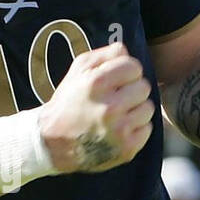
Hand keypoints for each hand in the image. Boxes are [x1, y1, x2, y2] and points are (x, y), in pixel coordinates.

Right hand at [39, 42, 154, 173]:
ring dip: (135, 109)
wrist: (52, 142)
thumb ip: (103, 55)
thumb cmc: (68, 102)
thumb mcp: (77, 70)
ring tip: (118, 114)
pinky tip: (119, 129)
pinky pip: (147, 129)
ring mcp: (119, 131)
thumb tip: (126, 51)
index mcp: (96, 84)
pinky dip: (136, 128)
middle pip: (144, 87)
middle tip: (116, 98)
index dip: (126, 72)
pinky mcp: (126, 149)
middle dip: (131, 90)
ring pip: (148, 108)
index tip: (116, 81)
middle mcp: (109, 107)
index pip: (134, 67)